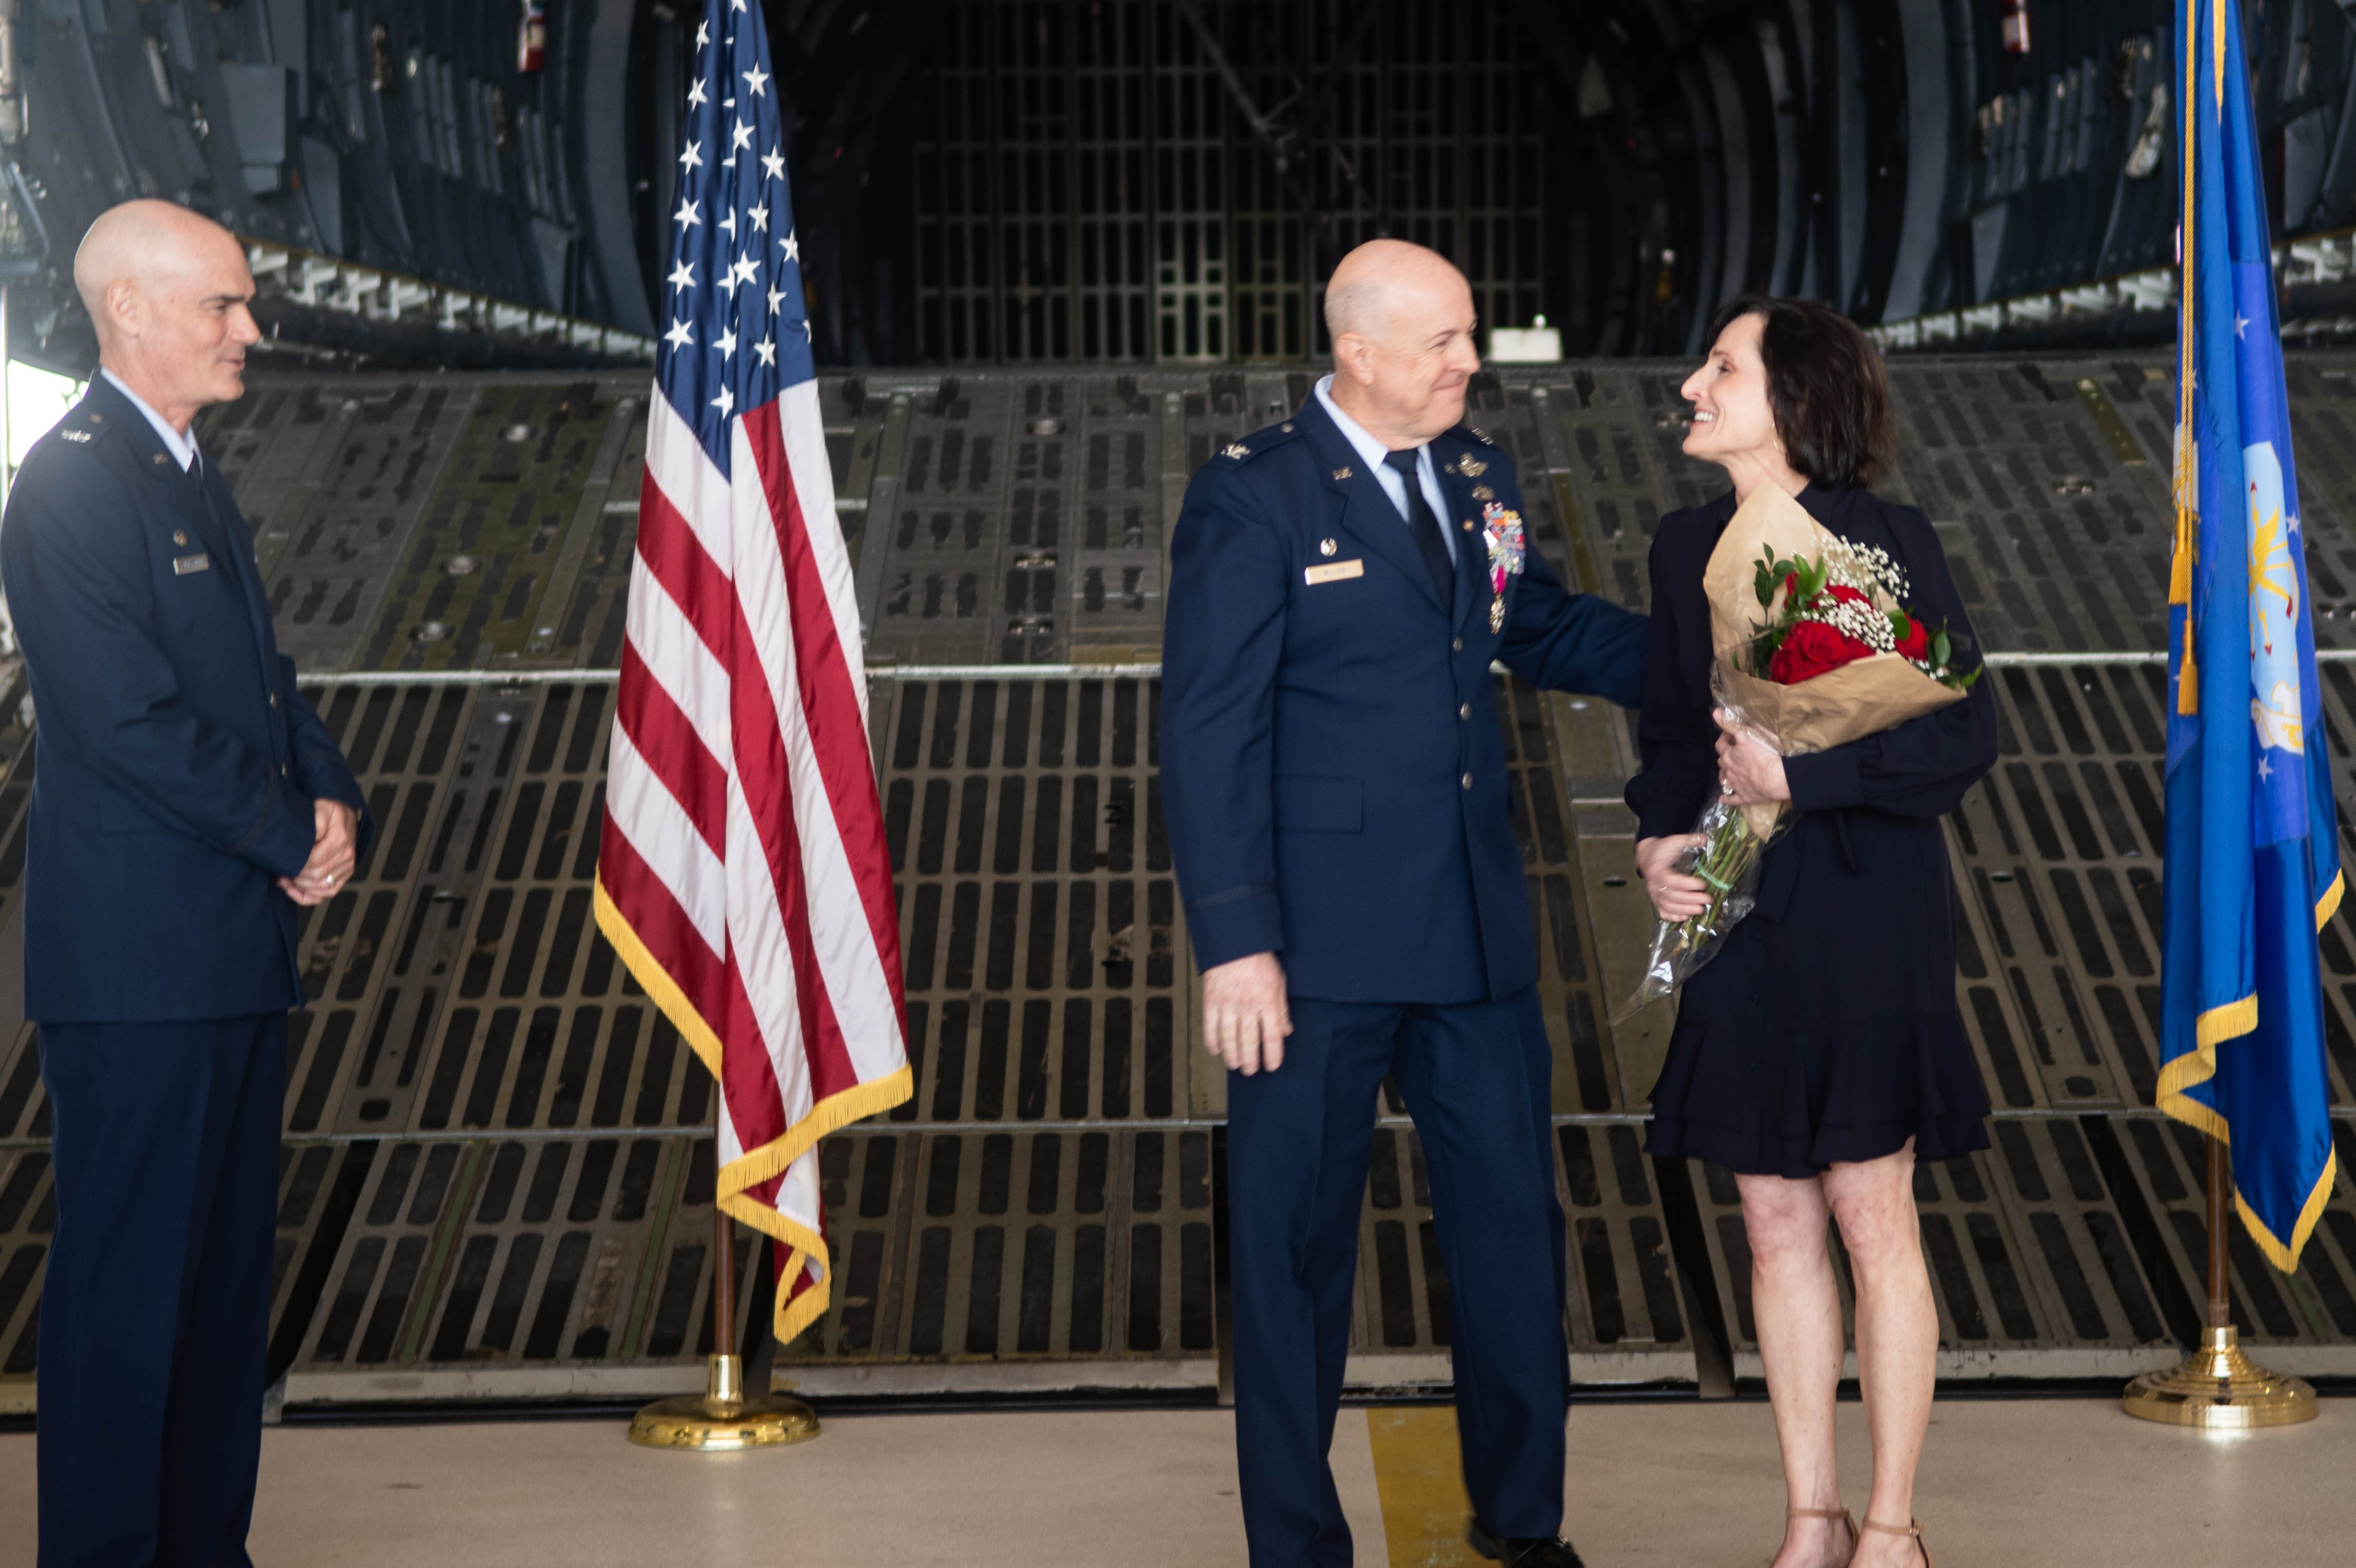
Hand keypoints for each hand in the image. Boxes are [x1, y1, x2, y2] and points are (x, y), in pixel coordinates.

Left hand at [278, 798, 357, 906]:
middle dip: (296, 877)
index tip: (282, 862)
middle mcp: (347, 855)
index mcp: (340, 840)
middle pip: (317, 877)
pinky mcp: (345, 873)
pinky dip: (311, 896)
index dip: (296, 866)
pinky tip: (295, 890)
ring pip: (322, 888)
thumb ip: (315, 822)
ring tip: (285, 879)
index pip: (314, 862)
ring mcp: (347, 866)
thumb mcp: (319, 807)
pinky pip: (329, 892)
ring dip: (301, 887)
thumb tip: (309, 840)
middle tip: (280, 870)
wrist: (342, 810)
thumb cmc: (328, 808)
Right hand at [1201, 951, 1291, 1075]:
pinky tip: (1216, 1049)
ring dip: (1232, 1055)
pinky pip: (1210, 1025)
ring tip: (1235, 1064)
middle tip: (1250, 1070)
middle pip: (1249, 1041)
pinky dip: (1212, 1040)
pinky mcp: (1211, 1000)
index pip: (1272, 1035)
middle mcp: (1248, 1005)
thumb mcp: (1279, 983)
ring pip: (1229, 1037)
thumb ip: (1281, 1009)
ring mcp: (1228, 1004)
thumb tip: (1286, 1032)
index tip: (1271, 1066)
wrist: (1235, 943)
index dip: (1272, 1055)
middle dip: (1250, 1060)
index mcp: (1268, 1001)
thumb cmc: (1260, 962)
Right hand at [1635, 835, 1711, 921]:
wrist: (1646, 856)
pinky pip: (1662, 912)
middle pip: (1672, 896)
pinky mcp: (1656, 900)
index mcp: (1657, 870)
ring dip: (1685, 909)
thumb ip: (1690, 840)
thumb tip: (1707, 839)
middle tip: (1707, 899)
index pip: (1671, 880)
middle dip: (1691, 899)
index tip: (1702, 884)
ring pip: (1668, 906)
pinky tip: (1685, 917)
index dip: (1687, 884)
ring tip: (1700, 909)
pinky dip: (1673, 917)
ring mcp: (1654, 894)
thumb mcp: (1675, 841)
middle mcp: (1654, 885)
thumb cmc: (1662, 849)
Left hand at [1714, 709, 1789, 805]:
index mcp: (1729, 754)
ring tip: (1731, 772)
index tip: (1731, 736)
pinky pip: (1730, 799)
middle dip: (1726, 755)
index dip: (1725, 738)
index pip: (1721, 744)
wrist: (1778, 778)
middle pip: (1721, 761)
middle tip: (1736, 752)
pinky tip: (1723, 798)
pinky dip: (1726, 798)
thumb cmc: (1766, 754)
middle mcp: (1728, 769)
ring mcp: (1734, 784)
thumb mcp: (1749, 735)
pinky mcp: (1742, 796)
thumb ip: (1732, 725)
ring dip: (1725, 774)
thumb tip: (1715, 712)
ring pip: (1723, 779)